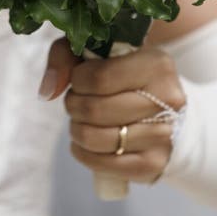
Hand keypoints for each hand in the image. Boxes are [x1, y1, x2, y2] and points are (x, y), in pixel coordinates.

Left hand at [38, 38, 186, 184]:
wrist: (161, 108)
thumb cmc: (121, 73)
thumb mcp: (95, 51)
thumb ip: (65, 57)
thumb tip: (48, 91)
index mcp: (156, 65)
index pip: (99, 78)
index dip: (77, 81)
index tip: (78, 79)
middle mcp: (168, 99)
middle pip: (95, 110)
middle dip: (74, 106)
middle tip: (77, 101)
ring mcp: (164, 134)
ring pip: (96, 139)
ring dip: (77, 130)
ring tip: (82, 120)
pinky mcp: (155, 163)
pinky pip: (105, 165)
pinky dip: (85, 154)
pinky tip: (86, 142)